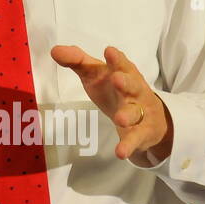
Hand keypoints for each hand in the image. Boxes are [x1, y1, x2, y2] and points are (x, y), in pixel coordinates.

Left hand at [49, 44, 172, 161]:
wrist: (149, 116)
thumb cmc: (115, 89)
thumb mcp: (96, 73)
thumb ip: (77, 61)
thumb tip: (54, 51)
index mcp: (123, 73)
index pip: (121, 64)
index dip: (116, 58)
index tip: (110, 51)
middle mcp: (134, 91)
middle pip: (132, 85)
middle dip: (126, 82)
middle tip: (117, 79)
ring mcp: (140, 112)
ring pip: (136, 112)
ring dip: (128, 115)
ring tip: (119, 119)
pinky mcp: (141, 133)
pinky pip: (135, 139)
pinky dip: (128, 145)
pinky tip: (121, 152)